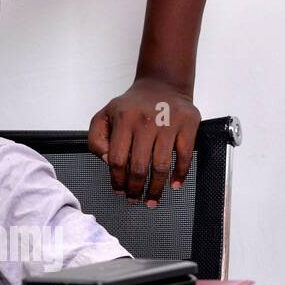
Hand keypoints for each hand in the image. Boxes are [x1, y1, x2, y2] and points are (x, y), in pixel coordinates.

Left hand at [88, 77, 200, 206]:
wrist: (162, 84)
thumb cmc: (131, 105)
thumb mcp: (104, 116)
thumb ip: (96, 139)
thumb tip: (107, 161)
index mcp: (123, 120)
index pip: (116, 159)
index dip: (117, 180)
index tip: (119, 191)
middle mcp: (146, 121)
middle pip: (138, 166)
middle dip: (136, 189)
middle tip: (135, 200)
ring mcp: (169, 123)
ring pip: (161, 166)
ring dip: (156, 188)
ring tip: (152, 200)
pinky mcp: (188, 124)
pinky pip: (184, 156)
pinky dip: (180, 174)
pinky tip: (174, 185)